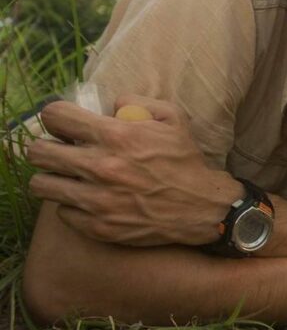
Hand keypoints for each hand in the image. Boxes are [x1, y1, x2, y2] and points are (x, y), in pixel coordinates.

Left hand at [26, 95, 242, 245]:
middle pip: (38, 152)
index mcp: (116, 136)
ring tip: (72, 179)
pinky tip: (91, 201)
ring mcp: (97, 201)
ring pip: (42, 185)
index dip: (58, 118)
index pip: (54, 116)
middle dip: (49, 148)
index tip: (67, 126)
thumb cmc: (187, 162)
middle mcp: (101, 168)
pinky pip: (63, 213)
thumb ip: (137, 102)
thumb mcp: (173, 118)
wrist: (204, 209)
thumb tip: (110, 105)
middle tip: (64, 153)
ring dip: (55, 179)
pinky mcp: (99, 227)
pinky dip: (73, 206)